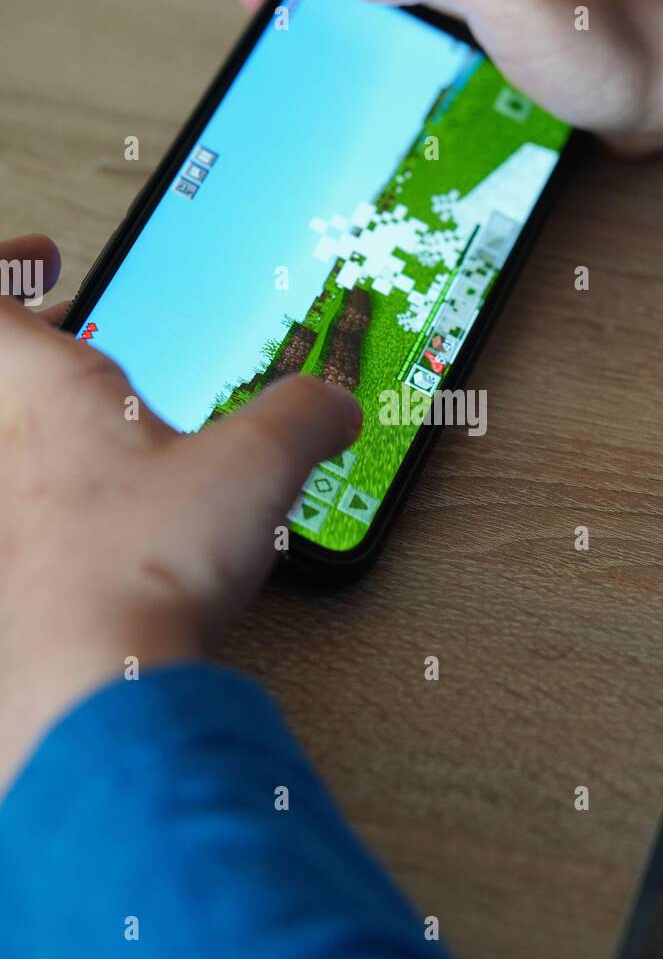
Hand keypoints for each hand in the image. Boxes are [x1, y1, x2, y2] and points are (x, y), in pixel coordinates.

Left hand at [0, 236, 360, 793]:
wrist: (88, 698)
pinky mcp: (14, 591)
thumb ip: (304, 418)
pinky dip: (53, 521)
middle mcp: (8, 456)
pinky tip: (103, 543)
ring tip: (98, 444)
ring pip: (11, 453)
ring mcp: (4, 527)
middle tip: (67, 343)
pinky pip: (24, 534)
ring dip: (43, 437)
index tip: (47, 261)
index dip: (5, 265)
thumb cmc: (142, 571)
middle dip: (30, 351)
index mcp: (52, 400)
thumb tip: (333, 404)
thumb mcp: (256, 470)